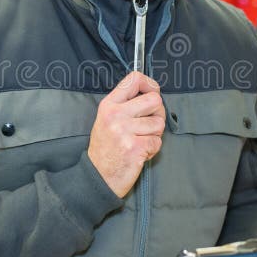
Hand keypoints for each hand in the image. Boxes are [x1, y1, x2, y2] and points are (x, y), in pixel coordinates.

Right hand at [88, 71, 164, 197]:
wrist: (97, 176)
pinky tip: (140, 152)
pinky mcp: (134, 147)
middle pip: (154, 100)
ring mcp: (124, 131)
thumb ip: (125, 104)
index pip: (134, 79)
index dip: (150, 84)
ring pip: (159, 123)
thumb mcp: (106, 119)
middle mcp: (115, 115)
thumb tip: (151, 92)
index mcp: (109, 105)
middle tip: (149, 124)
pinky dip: (153, 149)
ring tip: (140, 141)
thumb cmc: (106, 148)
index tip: (153, 93)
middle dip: (158, 113)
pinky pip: (157, 141)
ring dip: (154, 134)